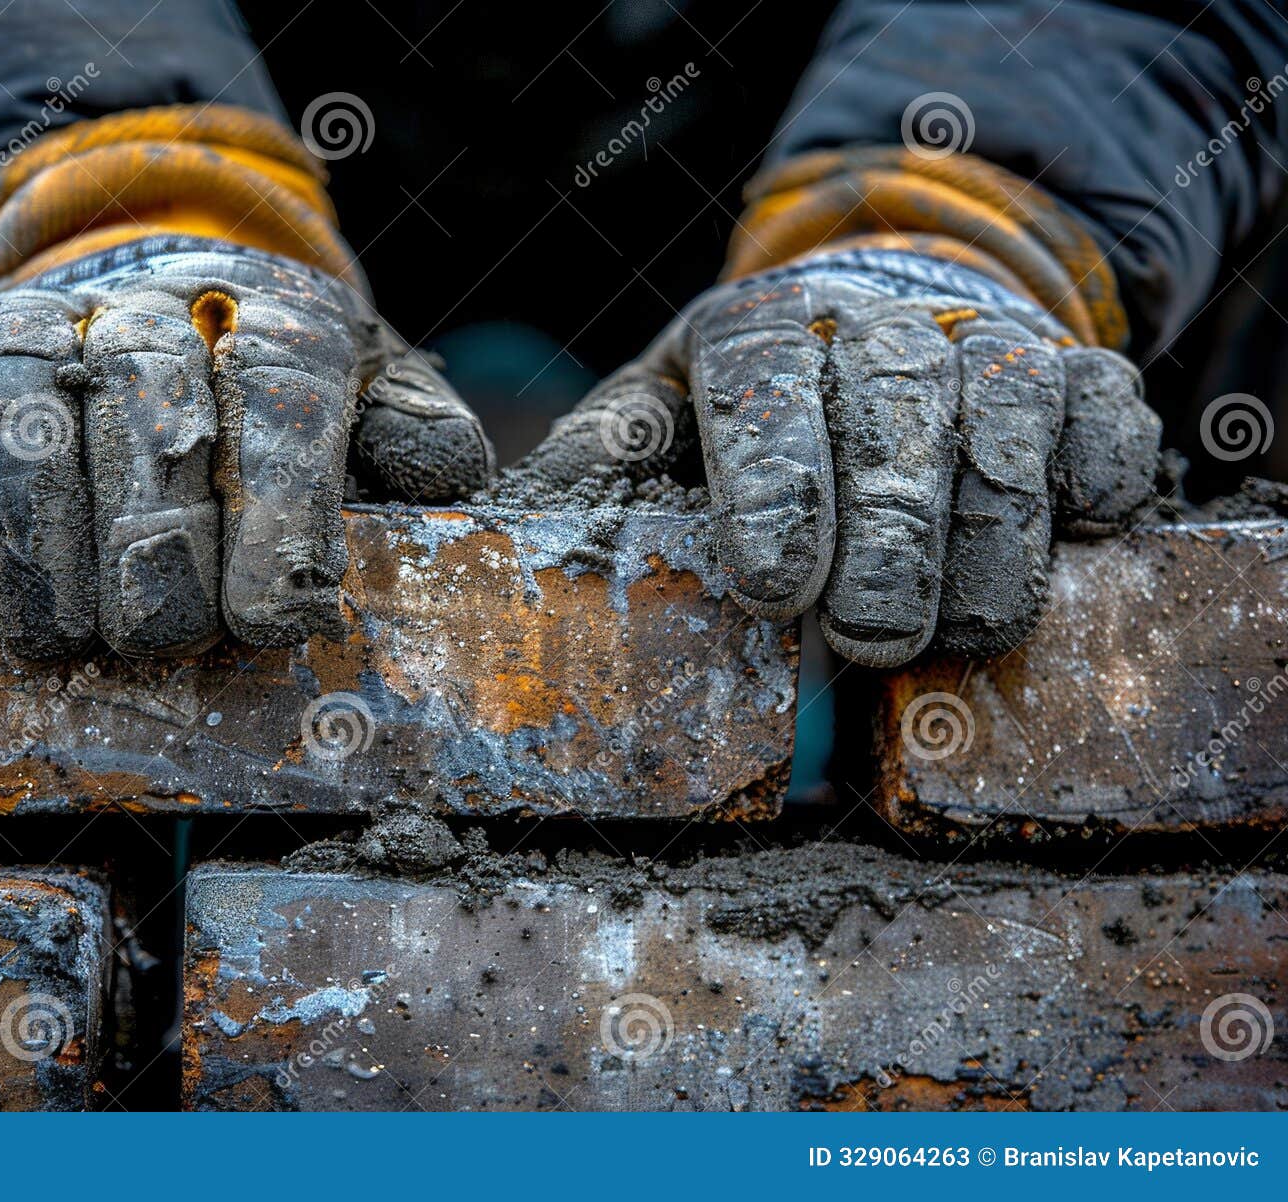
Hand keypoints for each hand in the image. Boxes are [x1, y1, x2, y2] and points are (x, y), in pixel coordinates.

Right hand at [0, 237, 492, 658]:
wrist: (156, 279)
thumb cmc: (275, 380)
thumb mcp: (367, 391)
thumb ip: (410, 430)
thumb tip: (445, 472)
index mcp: (274, 318)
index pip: (280, 402)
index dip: (278, 514)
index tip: (273, 620)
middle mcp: (155, 306)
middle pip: (149, 405)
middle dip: (156, 539)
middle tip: (165, 639)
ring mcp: (45, 323)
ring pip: (28, 404)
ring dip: (44, 527)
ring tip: (65, 638)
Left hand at [517, 247, 1159, 665]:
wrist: (885, 322)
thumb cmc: (757, 410)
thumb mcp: (660, 423)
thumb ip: (604, 471)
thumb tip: (511, 546)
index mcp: (760, 328)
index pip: (766, 383)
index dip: (774, 485)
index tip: (773, 585)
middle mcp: (877, 319)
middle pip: (892, 408)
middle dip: (887, 533)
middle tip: (870, 634)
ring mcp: (983, 340)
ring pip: (1005, 418)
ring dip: (990, 536)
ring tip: (958, 633)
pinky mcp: (1074, 371)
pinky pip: (1104, 414)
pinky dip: (1095, 480)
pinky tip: (1075, 535)